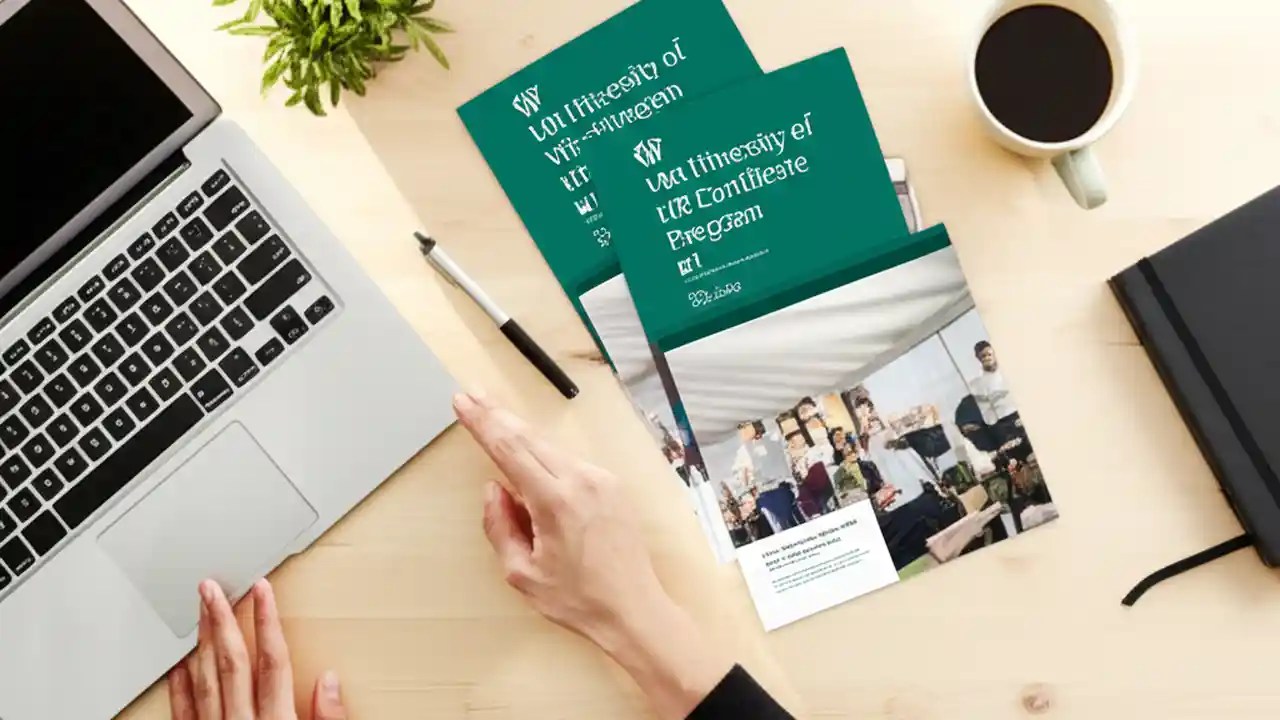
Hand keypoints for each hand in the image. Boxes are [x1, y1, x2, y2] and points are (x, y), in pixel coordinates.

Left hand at [168, 579, 346, 719]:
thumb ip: (328, 718)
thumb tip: (330, 682)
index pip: (272, 661)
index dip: (267, 621)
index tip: (263, 591)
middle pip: (232, 663)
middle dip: (223, 620)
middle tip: (212, 589)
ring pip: (206, 680)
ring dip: (203, 642)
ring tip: (200, 611)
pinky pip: (184, 711)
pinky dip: (181, 688)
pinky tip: (180, 665)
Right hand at [453, 392, 733, 719]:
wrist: (634, 610)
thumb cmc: (579, 599)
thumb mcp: (522, 573)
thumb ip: (500, 526)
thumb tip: (493, 489)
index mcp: (556, 501)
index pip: (510, 450)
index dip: (483, 423)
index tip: (463, 402)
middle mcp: (582, 481)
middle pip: (530, 438)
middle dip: (497, 414)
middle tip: (473, 394)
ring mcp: (602, 480)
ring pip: (551, 447)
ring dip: (521, 432)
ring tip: (493, 415)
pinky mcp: (612, 486)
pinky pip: (570, 461)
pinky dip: (545, 454)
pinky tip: (528, 453)